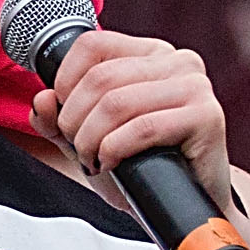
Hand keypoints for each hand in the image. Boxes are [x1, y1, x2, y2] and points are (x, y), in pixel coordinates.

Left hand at [30, 29, 232, 204]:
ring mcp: (195, 86)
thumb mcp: (87, 138)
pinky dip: (114, 149)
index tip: (63, 115)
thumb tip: (42, 99)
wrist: (178, 205)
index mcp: (149, 54)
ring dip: (90, 139)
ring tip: (93, 160)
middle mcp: (177, 61)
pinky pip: (142, 127)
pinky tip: (112, 163)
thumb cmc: (137, 167)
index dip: (64, 81)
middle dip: (74, 120)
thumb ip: (58, 118)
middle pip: (99, 77)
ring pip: (116, 103)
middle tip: (78, 148)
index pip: (91, 44)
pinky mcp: (207, 116)